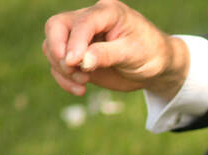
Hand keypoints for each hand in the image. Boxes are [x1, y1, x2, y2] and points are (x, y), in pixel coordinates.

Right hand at [44, 0, 188, 98]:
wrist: (155, 67)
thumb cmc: (150, 54)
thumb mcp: (133, 54)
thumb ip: (107, 55)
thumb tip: (81, 61)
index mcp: (107, 12)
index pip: (82, 22)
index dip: (74, 42)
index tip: (73, 63)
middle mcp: (90, 20)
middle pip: (56, 26)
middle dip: (58, 50)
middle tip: (72, 70)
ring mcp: (81, 38)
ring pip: (52, 46)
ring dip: (61, 68)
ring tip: (84, 82)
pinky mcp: (78, 56)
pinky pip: (58, 65)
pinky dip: (63, 78)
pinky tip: (80, 90)